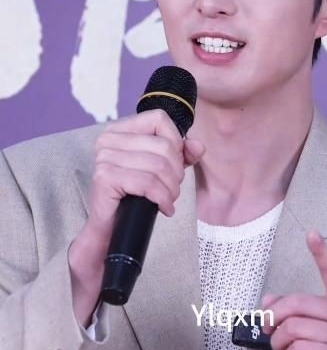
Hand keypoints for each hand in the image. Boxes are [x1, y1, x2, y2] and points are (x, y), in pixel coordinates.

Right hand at [68, 109, 204, 325]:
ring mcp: (104, 157)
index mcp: (120, 131)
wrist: (111, 230)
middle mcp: (108, 140)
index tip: (174, 164)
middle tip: (171, 189)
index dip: (175, 143)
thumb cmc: (134, 197)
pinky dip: (162, 199)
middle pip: (164, 146)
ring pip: (159, 166)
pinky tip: (162, 208)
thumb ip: (181, 154)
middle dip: (176, 172)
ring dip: (170, 189)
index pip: (159, 120)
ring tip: (166, 199)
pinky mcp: (105, 177)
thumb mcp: (161, 171)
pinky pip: (148, 183)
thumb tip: (197, 146)